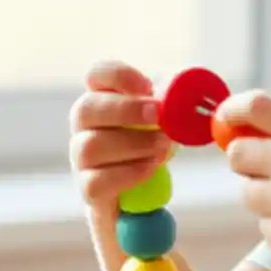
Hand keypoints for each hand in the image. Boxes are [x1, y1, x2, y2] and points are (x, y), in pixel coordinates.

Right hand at [69, 60, 174, 214]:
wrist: (147, 196)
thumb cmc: (155, 145)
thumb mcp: (170, 117)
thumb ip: (176, 100)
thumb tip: (188, 88)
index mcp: (105, 98)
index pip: (97, 75)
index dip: (118, 76)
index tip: (147, 86)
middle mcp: (85, 126)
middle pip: (85, 108)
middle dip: (124, 110)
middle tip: (158, 115)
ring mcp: (82, 159)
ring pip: (90, 147)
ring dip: (133, 144)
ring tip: (164, 148)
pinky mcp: (89, 191)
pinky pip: (96, 182)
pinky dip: (127, 174)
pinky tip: (150, 169)